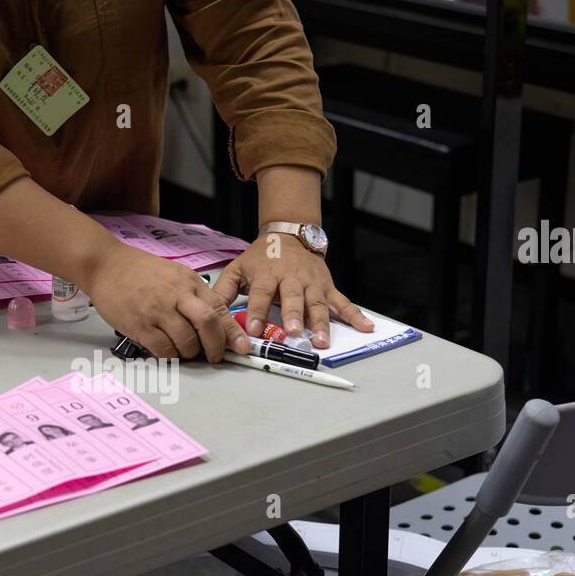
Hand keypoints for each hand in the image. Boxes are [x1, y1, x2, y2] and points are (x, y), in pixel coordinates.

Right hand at [85, 244, 250, 361]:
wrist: (106, 264)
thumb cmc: (140, 271)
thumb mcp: (175, 274)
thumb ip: (194, 295)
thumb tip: (214, 321)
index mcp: (189, 282)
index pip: (219, 309)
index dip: (233, 332)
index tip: (241, 347)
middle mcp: (177, 295)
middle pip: (208, 324)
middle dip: (215, 346)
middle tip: (213, 356)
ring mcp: (158, 310)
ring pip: (186, 341)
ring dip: (190, 353)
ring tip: (185, 352)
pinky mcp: (140, 325)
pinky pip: (163, 349)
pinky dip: (170, 356)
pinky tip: (167, 352)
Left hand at [212, 235, 372, 347]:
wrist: (289, 234)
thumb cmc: (261, 256)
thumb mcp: (238, 268)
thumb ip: (222, 290)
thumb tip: (207, 311)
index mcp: (267, 274)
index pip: (259, 294)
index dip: (255, 312)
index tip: (251, 330)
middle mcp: (291, 278)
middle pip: (293, 298)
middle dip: (294, 316)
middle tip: (295, 333)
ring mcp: (312, 282)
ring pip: (318, 303)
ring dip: (321, 322)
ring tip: (323, 341)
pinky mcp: (327, 286)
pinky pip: (342, 302)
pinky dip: (355, 314)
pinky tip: (367, 326)